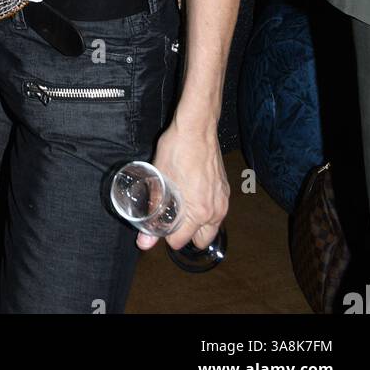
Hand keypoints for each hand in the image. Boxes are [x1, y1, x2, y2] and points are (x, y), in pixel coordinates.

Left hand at [135, 119, 228, 252]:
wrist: (196, 127)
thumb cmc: (177, 150)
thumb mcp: (159, 179)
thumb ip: (153, 213)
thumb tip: (143, 241)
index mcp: (199, 212)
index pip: (181, 241)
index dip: (165, 236)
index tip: (157, 224)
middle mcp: (216, 210)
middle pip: (201, 240)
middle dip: (185, 234)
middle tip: (170, 219)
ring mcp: (223, 199)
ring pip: (211, 226)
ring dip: (197, 224)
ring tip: (180, 207)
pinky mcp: (225, 189)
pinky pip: (216, 211)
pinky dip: (205, 210)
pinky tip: (191, 196)